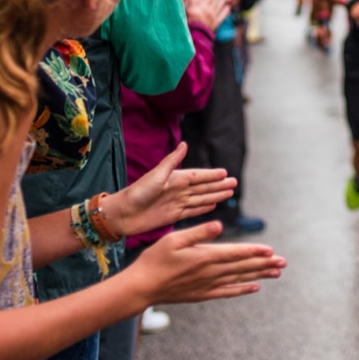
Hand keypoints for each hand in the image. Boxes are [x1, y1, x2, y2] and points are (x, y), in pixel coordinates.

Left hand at [112, 143, 237, 236]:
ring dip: (215, 195)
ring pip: (201, 198)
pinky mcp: (174, 216)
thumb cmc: (137, 192)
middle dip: (219, 185)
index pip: (198, 176)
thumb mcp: (157, 174)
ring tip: (229, 193)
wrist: (123, 214)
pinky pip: (193, 211)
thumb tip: (185, 144)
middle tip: (235, 182)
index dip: (212, 175)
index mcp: (175, 178)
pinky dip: (204, 208)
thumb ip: (172, 161)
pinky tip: (213, 205)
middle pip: (203, 187)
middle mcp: (178, 190)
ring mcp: (177, 203)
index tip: (225, 172)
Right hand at [131, 221, 285, 304]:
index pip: (236, 253)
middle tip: (284, 263)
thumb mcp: (173, 239)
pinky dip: (242, 290)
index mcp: (205, 257)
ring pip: (239, 280)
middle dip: (264, 264)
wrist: (142, 288)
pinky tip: (254, 288)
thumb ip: (198, 233)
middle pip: (243, 267)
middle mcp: (210, 273)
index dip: (255, 252)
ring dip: (259, 275)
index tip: (272, 251)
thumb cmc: (154, 260)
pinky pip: (227, 292)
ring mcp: (207, 285)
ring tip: (276, 273)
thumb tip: (219, 226)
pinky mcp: (202, 294)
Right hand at [184, 0, 232, 31]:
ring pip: (220, 6)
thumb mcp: (185, 5)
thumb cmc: (185, 18)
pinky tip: (228, 7)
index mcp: (200, 3)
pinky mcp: (215, 24)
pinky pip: (222, 16)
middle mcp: (208, 9)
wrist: (191, 35)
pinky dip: (226, 11)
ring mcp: (212, 16)